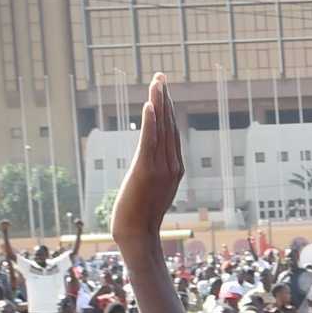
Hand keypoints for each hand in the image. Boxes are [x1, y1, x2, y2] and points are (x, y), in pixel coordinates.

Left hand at [111, 77, 181, 246]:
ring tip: (156, 82)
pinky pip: (149, 141)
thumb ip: (154, 172)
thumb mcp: (151, 191)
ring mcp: (160, 168)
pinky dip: (151, 121)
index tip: (163, 90)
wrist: (137, 235)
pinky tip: (150, 105)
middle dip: (164, 99)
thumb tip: (148, 161)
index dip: (167, 109)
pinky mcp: (145, 170)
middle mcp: (172, 165)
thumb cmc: (139, 218)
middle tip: (160, 76)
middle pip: (169, 125)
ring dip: (158, 103)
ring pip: (161, 129)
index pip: (171, 132)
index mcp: (175, 168)